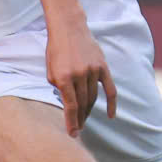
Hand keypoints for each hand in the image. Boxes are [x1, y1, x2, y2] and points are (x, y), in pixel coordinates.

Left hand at [44, 12, 114, 135]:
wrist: (69, 27)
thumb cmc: (56, 50)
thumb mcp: (50, 70)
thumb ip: (58, 87)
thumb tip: (68, 103)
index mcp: (64, 77)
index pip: (70, 106)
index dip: (71, 122)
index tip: (72, 134)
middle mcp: (79, 75)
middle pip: (82, 104)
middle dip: (79, 119)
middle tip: (78, 129)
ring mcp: (92, 71)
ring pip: (93, 98)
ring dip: (89, 111)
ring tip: (84, 120)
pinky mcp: (102, 67)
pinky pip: (110, 89)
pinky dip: (111, 104)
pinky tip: (111, 116)